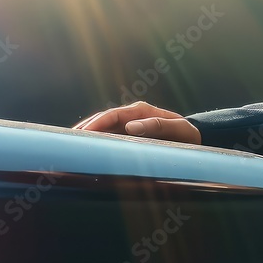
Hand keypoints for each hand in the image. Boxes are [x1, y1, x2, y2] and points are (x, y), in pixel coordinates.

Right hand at [74, 101, 201, 144]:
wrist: (195, 137)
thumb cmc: (188, 134)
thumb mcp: (179, 129)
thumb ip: (159, 125)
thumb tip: (131, 126)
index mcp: (142, 111)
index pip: (113, 115)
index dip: (96, 123)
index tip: (83, 133)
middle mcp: (132, 116)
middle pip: (102, 120)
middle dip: (84, 129)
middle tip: (66, 140)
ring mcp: (129, 125)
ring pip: (103, 129)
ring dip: (87, 136)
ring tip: (70, 146)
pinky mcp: (129, 135)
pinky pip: (109, 137)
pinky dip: (97, 142)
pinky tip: (86, 151)